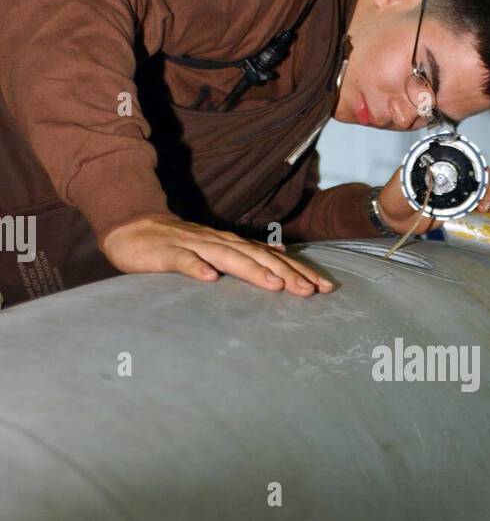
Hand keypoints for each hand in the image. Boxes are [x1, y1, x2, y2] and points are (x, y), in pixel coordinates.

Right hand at [100, 214, 333, 296]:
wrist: (132, 228)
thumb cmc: (178, 244)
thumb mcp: (218, 247)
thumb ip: (247, 251)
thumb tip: (281, 253)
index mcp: (232, 244)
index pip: (272, 258)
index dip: (298, 271)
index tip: (325, 288)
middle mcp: (218, 242)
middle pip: (257, 258)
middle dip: (285, 274)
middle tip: (309, 292)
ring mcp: (193, 246)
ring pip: (227, 257)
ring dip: (252, 271)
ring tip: (275, 286)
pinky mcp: (167, 253)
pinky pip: (183, 261)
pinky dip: (196, 268)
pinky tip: (209, 279)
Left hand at [377, 165, 489, 234]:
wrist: (392, 218)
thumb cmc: (394, 195)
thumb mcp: (402, 180)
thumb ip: (415, 174)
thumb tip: (432, 174)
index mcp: (440, 163)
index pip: (465, 159)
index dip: (477, 165)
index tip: (482, 175)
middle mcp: (451, 176)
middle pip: (478, 176)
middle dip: (486, 187)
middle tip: (482, 203)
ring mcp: (456, 193)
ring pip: (480, 192)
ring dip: (488, 198)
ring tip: (486, 209)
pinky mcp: (457, 209)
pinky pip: (476, 209)